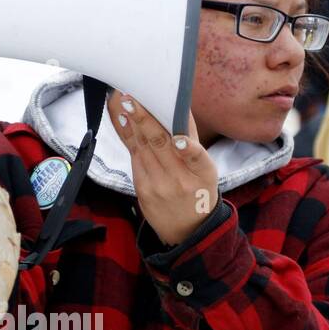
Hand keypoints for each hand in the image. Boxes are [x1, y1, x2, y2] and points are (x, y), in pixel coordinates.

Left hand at [107, 91, 218, 247]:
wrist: (187, 229)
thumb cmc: (198, 189)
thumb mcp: (205, 170)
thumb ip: (192, 141)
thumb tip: (178, 107)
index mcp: (204, 173)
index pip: (197, 159)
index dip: (188, 149)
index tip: (179, 140)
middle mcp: (181, 180)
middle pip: (160, 146)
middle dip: (145, 121)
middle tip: (133, 100)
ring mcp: (158, 186)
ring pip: (143, 148)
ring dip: (132, 123)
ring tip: (125, 102)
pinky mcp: (142, 188)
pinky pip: (134, 156)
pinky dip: (128, 135)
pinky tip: (123, 120)